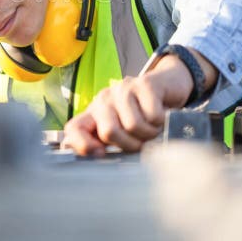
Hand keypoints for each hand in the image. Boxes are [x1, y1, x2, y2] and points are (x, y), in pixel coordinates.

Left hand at [62, 51, 217, 155]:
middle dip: (130, 145)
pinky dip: (160, 122)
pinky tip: (160, 116)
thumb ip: (109, 143)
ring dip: (149, 134)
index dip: (82, 145)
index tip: (101, 154)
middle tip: (141, 141)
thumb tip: (98, 157)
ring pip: (133, 125)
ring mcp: (123, 89)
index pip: (74, 128)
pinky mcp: (144, 84)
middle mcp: (105, 99)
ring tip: (152, 128)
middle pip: (109, 131)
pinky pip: (152, 115)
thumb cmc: (143, 115)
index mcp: (95, 113)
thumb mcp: (123, 132)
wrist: (168, 86)